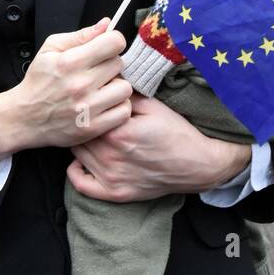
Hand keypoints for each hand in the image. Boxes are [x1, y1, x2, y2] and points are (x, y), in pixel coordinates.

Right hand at [0, 17, 132, 154]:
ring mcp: (88, 108)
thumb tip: (107, 24)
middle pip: (119, 64)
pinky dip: (117, 107)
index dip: (113, 42)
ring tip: (101, 89)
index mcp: (70, 62)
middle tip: (97, 71)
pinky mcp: (93, 127)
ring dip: (116, 87)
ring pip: (125, 88)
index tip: (107, 47)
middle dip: (110, 65)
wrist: (24, 117)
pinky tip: (104, 104)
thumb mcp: (50, 49)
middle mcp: (80, 85)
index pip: (114, 43)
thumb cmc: (38, 81)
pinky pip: (123, 112)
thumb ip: (81, 35)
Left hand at [66, 92, 251, 200]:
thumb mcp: (152, 105)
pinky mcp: (115, 193)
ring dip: (81, 142)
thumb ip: (124, 95)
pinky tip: (83, 160)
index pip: (86, 114)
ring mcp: (111, 178)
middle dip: (83, 123)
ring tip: (91, 133)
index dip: (88, 105)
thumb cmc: (177, 132)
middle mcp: (110, 157)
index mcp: (117, 133)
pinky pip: (81, 184)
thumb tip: (104, 81)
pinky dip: (75, 171)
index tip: (92, 99)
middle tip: (90, 116)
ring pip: (77, 154)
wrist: (198, 164)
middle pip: (79, 134)